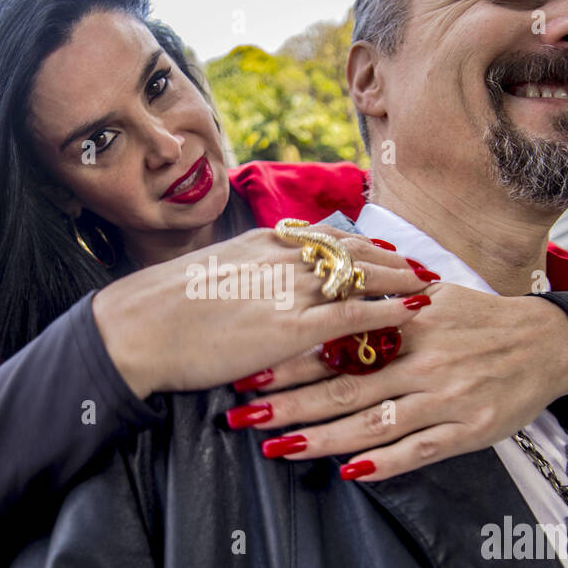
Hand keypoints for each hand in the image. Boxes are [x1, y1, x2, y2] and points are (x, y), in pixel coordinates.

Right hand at [92, 227, 433, 398]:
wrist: (138, 330)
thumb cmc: (159, 312)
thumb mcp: (207, 278)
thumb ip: (240, 276)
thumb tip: (253, 288)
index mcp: (260, 244)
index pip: (324, 237)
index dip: (360, 245)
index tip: (384, 250)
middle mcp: (282, 258)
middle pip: (352, 251)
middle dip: (391, 260)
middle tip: (421, 267)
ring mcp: (290, 290)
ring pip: (362, 277)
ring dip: (400, 281)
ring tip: (430, 286)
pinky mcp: (293, 327)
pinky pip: (356, 314)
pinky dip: (390, 310)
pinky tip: (415, 311)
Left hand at [229, 284, 567, 480]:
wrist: (549, 343)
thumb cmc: (479, 319)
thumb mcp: (432, 295)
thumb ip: (379, 298)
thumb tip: (324, 287)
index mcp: (407, 323)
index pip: (337, 342)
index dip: (290, 358)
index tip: (248, 368)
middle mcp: (422, 361)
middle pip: (344, 387)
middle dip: (288, 404)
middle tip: (242, 415)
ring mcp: (446, 398)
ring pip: (373, 423)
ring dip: (321, 439)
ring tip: (277, 448)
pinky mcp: (469, 430)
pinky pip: (420, 451)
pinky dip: (384, 463)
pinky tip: (349, 472)